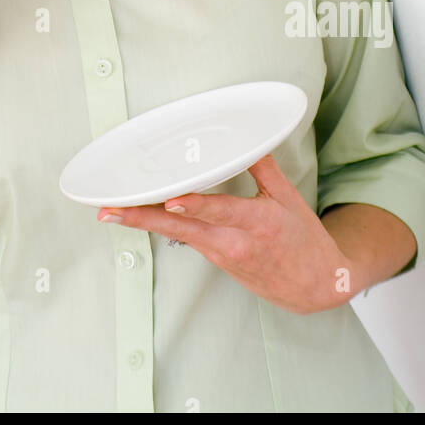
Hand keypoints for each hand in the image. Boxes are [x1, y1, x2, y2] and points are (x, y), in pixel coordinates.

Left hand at [97, 154, 358, 314]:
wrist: (315, 288)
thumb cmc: (304, 240)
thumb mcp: (289, 198)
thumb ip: (263, 167)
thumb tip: (246, 137)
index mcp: (258, 223)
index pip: (220, 211)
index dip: (194, 206)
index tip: (170, 201)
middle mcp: (234, 241)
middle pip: (182, 229)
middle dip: (143, 219)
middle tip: (110, 211)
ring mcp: (222, 254)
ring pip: (177, 236)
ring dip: (144, 224)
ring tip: (111, 213)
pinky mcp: (217, 261)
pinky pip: (185, 240)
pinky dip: (162, 227)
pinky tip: (140, 216)